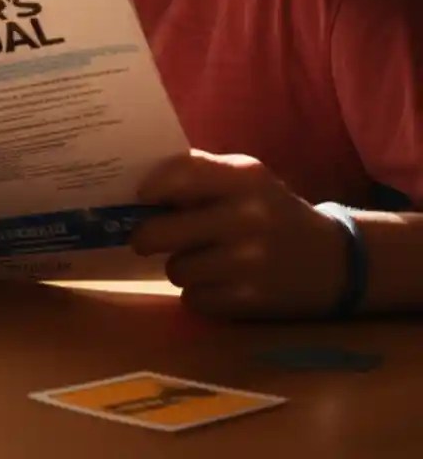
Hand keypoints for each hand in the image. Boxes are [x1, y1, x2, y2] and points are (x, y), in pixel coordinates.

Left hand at [130, 150, 348, 318]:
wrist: (336, 261)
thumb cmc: (272, 212)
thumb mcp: (246, 179)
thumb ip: (198, 173)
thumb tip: (138, 183)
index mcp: (243, 177)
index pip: (176, 175)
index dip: (149, 189)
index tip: (141, 199)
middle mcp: (246, 217)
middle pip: (156, 232)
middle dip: (147, 237)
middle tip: (149, 239)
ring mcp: (247, 262)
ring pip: (174, 269)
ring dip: (181, 267)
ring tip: (204, 260)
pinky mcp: (248, 300)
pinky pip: (193, 299)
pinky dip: (201, 293)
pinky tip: (222, 283)